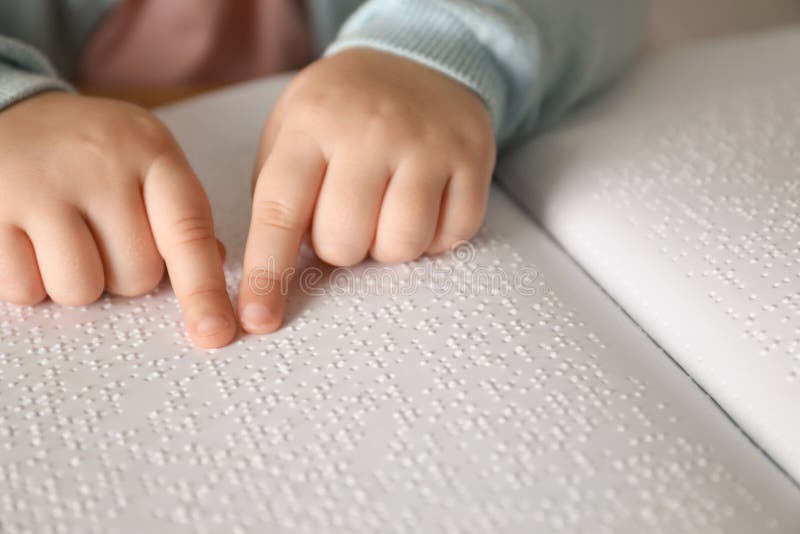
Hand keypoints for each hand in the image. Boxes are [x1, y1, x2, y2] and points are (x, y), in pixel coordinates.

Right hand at [0, 92, 235, 347]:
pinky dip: (29, 280)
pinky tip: (26, 239)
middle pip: (137, 276)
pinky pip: (24, 289)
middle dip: (125, 274)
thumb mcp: (146, 160)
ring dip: (77, 282)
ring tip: (64, 239)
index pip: (188, 231)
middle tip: (101, 235)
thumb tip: (216, 264)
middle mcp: (98, 164)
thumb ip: (182, 214)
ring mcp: (38, 186)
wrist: (9, 113)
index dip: (204, 289)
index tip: (217, 333)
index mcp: (151, 151)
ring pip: (81, 290)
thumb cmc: (91, 152)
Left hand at [239, 49, 495, 332]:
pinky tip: (425, 203)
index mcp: (312, 124)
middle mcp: (369, 132)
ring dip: (388, 246)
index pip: (280, 213)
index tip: (259, 319)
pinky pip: (452, 236)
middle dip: (341, 247)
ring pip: (402, 247)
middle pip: (346, 243)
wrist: (418, 57)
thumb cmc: (345, 108)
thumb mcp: (293, 128)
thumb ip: (279, 193)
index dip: (267, 274)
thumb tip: (273, 273)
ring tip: (386, 211)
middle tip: (348, 215)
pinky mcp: (472, 157)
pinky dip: (436, 237)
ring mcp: (426, 144)